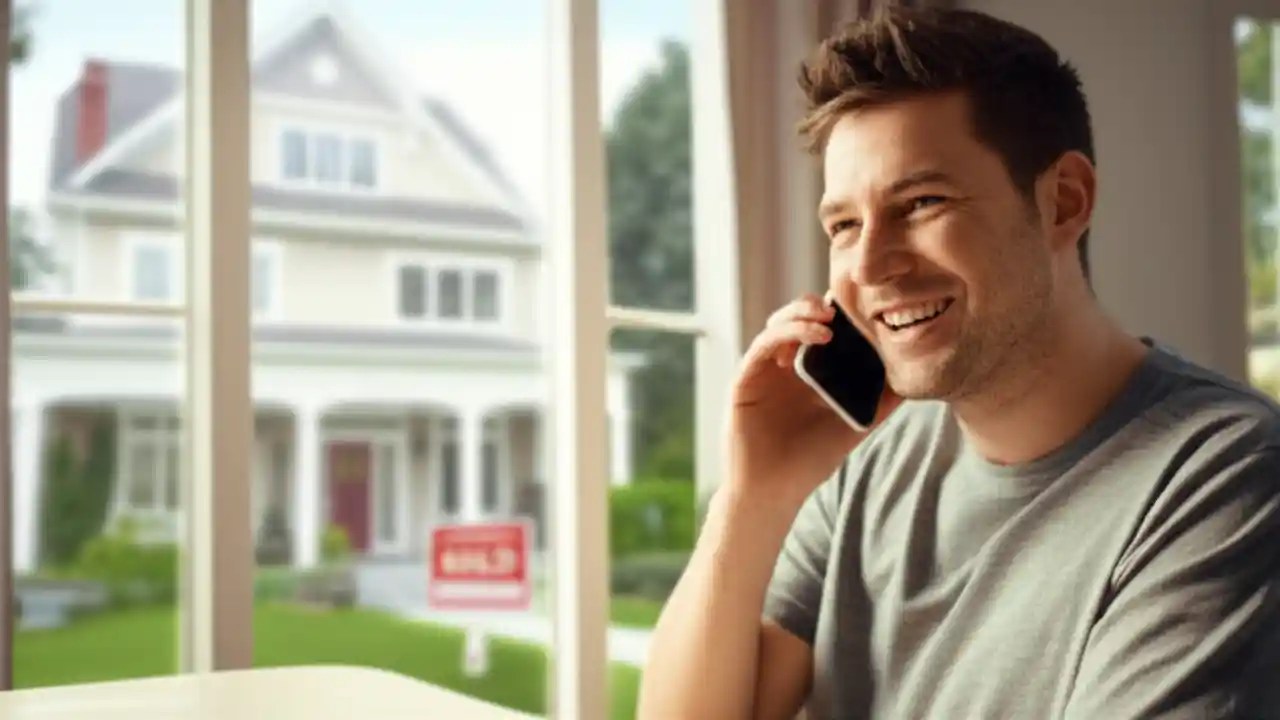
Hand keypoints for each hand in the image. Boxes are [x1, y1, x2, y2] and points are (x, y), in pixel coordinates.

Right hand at [724, 293, 901, 506]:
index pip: (820, 328)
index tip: (864, 305)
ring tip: (829, 318)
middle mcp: (782, 366)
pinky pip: (762, 346)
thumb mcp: (855, 424)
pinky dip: (787, 334)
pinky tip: (816, 337)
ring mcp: (762, 371)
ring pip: (777, 324)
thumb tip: (913, 375)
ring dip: (802, 313)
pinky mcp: (745, 379)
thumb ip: (880, 400)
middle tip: (843, 307)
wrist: (774, 492)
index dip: (838, 312)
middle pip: (796, 318)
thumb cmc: (809, 461)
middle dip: (818, 305)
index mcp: (806, 372)